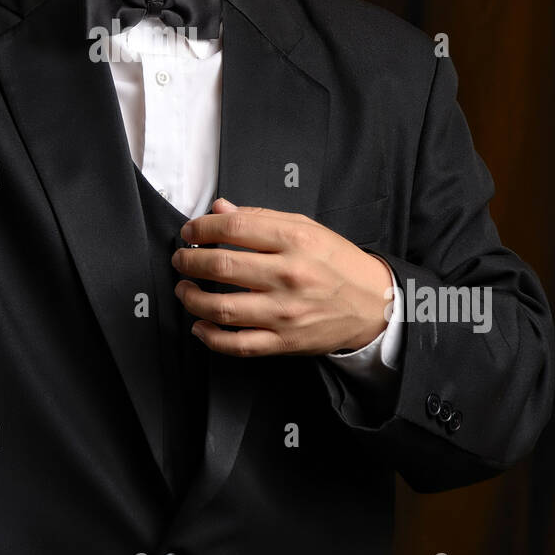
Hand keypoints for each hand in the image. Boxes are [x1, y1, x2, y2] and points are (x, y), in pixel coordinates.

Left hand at [171, 197, 392, 356]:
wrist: (374, 304)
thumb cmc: (337, 262)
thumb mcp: (307, 228)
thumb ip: (260, 218)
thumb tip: (218, 209)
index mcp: (295, 240)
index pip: (233, 229)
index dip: (201, 228)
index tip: (190, 232)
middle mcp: (289, 276)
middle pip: (222, 266)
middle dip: (190, 261)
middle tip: (181, 258)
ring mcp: (285, 312)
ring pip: (223, 308)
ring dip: (192, 298)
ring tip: (184, 289)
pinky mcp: (284, 342)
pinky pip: (238, 344)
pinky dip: (211, 337)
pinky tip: (199, 325)